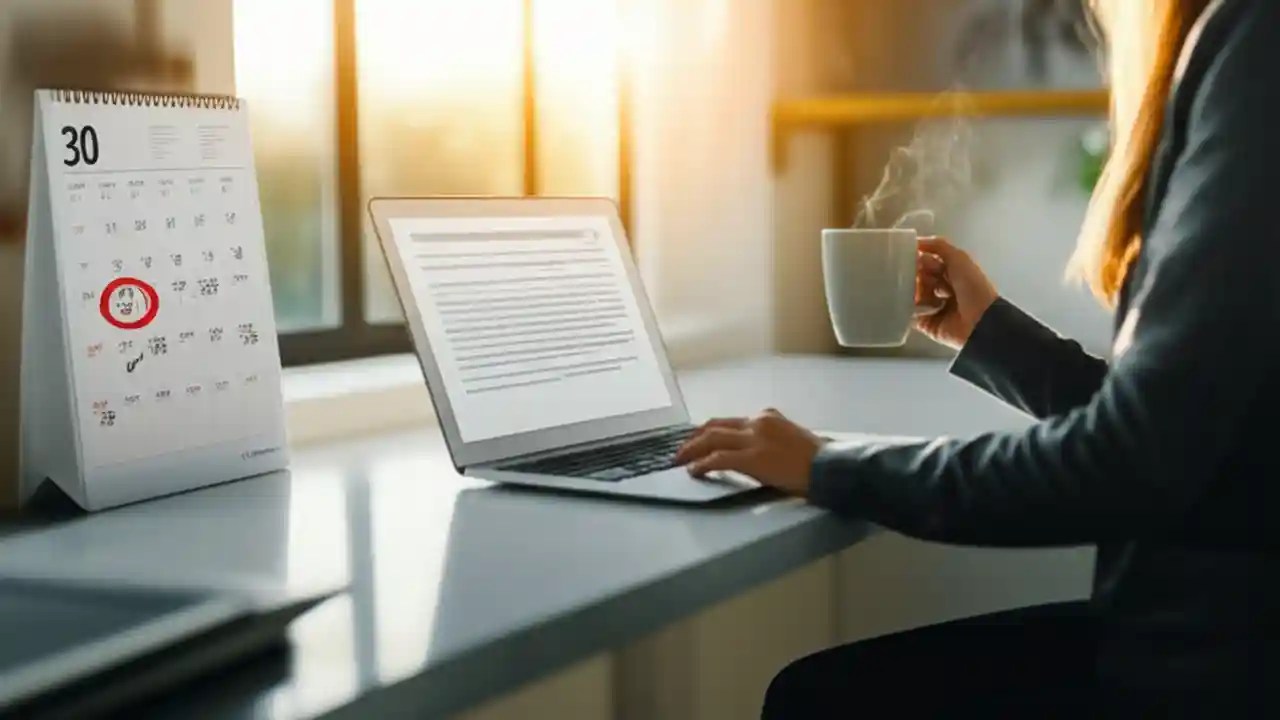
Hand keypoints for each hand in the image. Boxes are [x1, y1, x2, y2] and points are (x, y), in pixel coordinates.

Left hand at [674, 409, 826, 495]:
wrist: (832, 468)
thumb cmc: (818, 460)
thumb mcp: (792, 439)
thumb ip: (771, 440)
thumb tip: (757, 453)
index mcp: (767, 417)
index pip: (731, 422)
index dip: (710, 431)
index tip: (700, 440)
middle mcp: (757, 423)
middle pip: (715, 426)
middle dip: (694, 438)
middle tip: (681, 451)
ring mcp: (754, 439)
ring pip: (711, 438)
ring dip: (691, 450)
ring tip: (680, 461)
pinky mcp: (752, 458)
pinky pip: (718, 459)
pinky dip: (702, 464)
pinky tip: (694, 471)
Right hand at [915, 237, 998, 348]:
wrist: (979, 320)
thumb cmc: (972, 287)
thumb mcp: (959, 258)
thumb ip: (939, 246)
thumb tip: (917, 241)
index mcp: (951, 273)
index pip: (927, 263)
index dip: (921, 260)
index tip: (915, 259)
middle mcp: (942, 289)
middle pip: (918, 278)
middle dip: (917, 276)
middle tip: (922, 279)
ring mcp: (933, 307)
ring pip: (912, 295)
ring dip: (915, 293)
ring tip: (923, 295)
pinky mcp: (927, 324)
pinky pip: (910, 315)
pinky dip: (909, 310)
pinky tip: (914, 306)